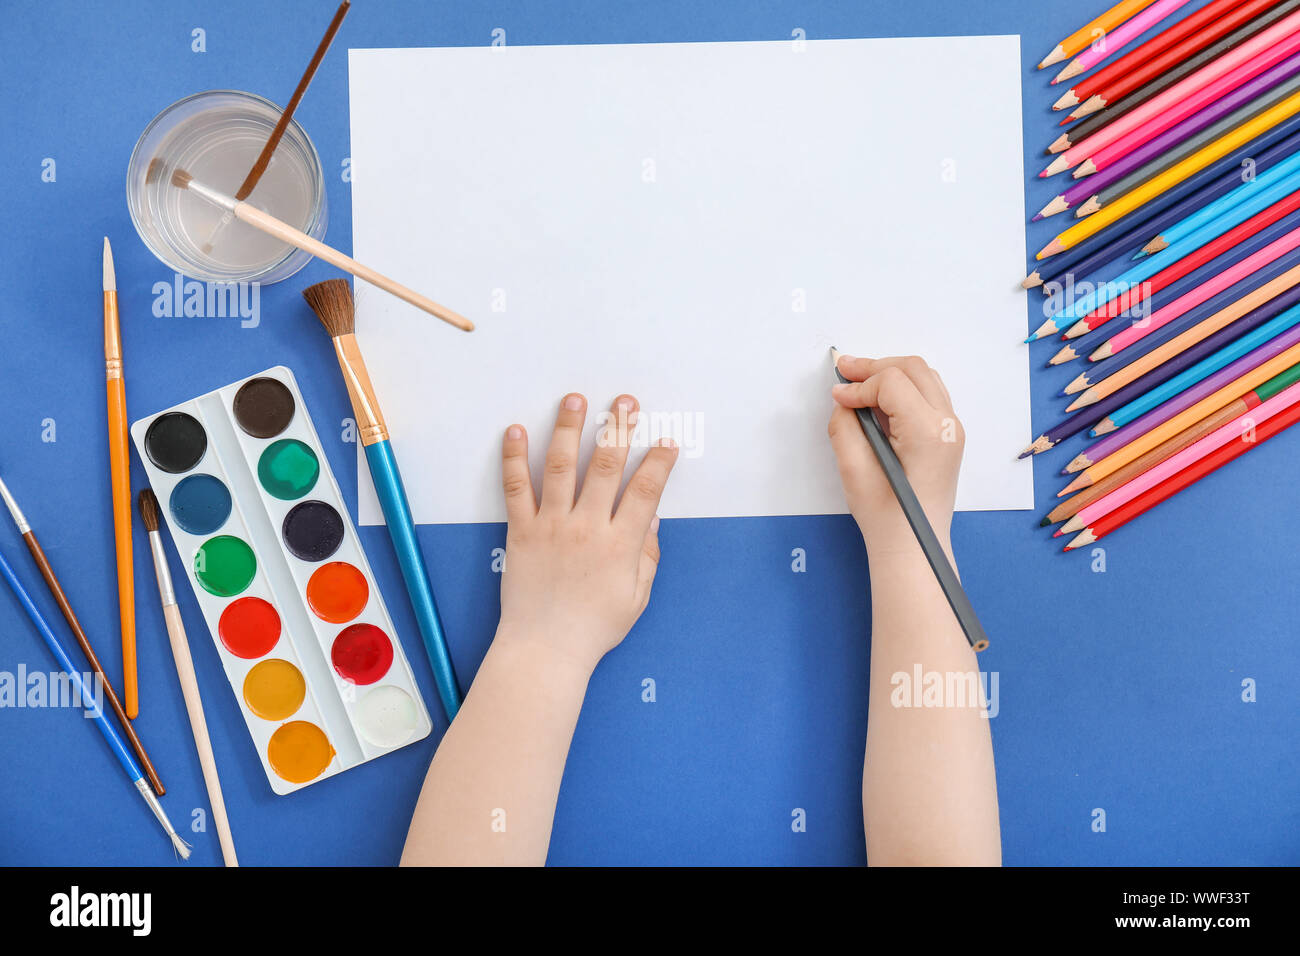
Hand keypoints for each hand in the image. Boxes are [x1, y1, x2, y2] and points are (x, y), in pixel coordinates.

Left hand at [496, 392, 679, 671]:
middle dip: (618, 428)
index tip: (666, 443)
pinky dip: (514, 458)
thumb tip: (651, 519)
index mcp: (621, 545)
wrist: (545, 649)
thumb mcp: (637, 597)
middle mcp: (588, 528)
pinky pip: (516, 488)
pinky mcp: (521, 532)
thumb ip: (647, 556)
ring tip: (574, 400)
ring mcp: (552, 526)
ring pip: (561, 466)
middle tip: (625, 402)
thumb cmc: (594, 628)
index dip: (659, 463)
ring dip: (569, 429)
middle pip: (606, 466)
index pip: (646, 491)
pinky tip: (515, 431)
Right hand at [827, 355, 963, 545]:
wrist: (914, 545)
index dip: (859, 384)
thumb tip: (845, 400)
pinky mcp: (948, 436)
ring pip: (923, 377)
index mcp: (928, 432)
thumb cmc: (886, 516)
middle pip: (912, 369)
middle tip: (844, 369)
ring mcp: (953, 429)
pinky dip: (902, 388)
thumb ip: (845, 425)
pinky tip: (878, 399)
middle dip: (875, 366)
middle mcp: (948, 425)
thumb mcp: (853, 468)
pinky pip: (928, 395)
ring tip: (859, 381)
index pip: (891, 383)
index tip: (837, 396)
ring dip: (890, 374)